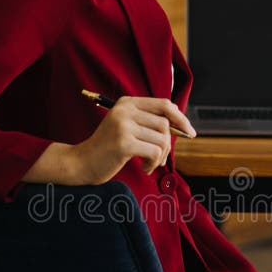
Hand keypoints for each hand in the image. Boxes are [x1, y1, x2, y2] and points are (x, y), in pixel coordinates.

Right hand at [22, 97, 195, 185]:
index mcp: (127, 103)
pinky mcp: (124, 143)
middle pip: (165, 124)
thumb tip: (181, 124)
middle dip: (168, 144)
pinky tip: (145, 168)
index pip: (164, 104)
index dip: (180, 118)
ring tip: (150, 164)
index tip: (189, 132)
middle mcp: (125, 110)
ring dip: (161, 156)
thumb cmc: (107, 149)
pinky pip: (155, 152)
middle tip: (159, 158)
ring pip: (162, 139)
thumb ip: (147, 123)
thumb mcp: (126, 128)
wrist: (81, 163)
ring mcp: (123, 126)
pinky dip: (154, 164)